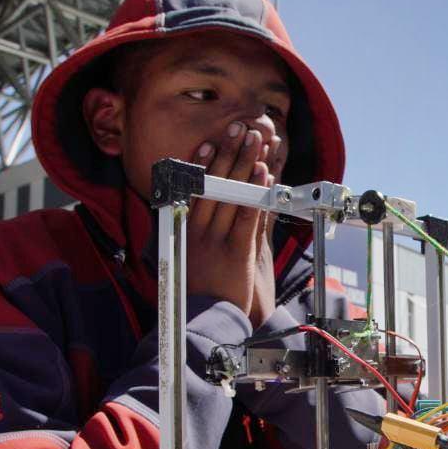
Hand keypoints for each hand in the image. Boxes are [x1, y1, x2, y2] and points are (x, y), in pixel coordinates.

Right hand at [186, 118, 282, 326]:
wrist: (202, 321)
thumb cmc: (195, 290)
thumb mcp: (183, 257)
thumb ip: (187, 233)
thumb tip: (186, 211)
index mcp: (183, 230)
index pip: (192, 188)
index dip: (202, 162)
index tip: (210, 139)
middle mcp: (197, 231)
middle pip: (214, 183)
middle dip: (228, 152)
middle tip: (239, 127)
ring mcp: (216, 240)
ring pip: (232, 194)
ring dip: (246, 164)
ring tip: (256, 141)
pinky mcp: (237, 253)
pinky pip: (247, 217)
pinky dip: (256, 195)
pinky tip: (264, 176)